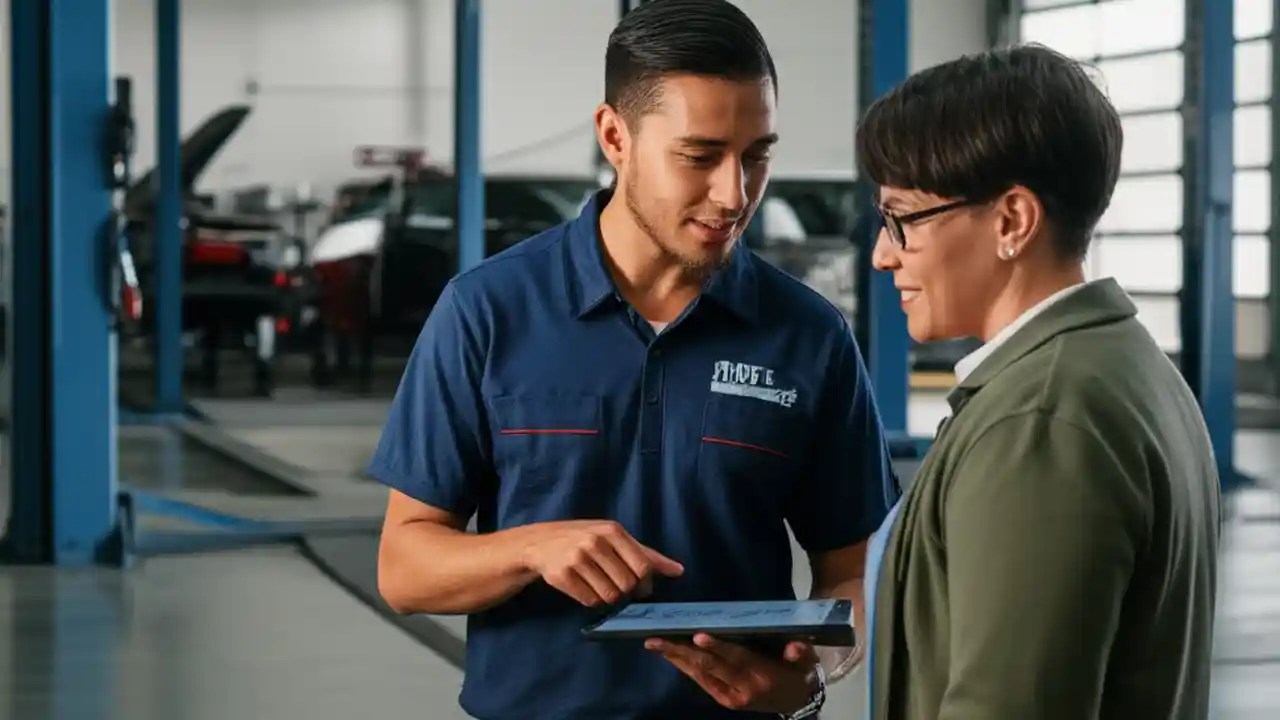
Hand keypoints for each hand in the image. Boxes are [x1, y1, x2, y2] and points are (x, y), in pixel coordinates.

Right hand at [520, 520, 684, 606]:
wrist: (541, 543)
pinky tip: (583, 586)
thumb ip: (647, 555)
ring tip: (597, 583)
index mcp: (612, 531)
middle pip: (627, 585)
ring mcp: (577, 558)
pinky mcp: (562, 575)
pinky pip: (589, 601)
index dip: (644, 584)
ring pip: (609, 596)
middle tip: (613, 583)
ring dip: (606, 597)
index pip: (643, 567)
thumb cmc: (586, 539)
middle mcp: (595, 542)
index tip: (639, 586)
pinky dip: (590, 600)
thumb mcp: (615, 539)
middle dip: (624, 591)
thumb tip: (678, 570)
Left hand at [646, 633, 819, 713]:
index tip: (697, 636)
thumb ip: (801, 652)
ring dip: (675, 658)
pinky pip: (700, 680)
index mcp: (762, 675)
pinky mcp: (723, 699)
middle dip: (681, 651)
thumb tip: (794, 646)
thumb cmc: (799, 672)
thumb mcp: (806, 661)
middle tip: (657, 638)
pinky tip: (669, 655)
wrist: (797, 702)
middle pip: (709, 666)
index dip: (717, 647)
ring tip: (654, 643)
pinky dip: (684, 667)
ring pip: (699, 673)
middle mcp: (742, 688)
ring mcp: (729, 696)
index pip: (736, 657)